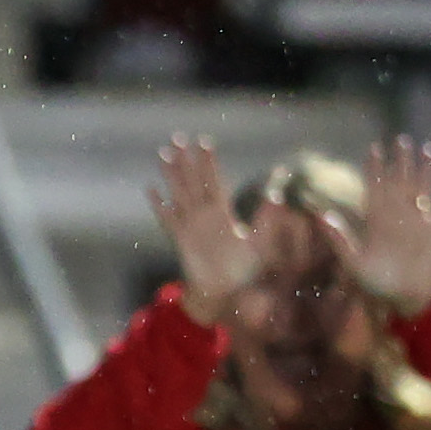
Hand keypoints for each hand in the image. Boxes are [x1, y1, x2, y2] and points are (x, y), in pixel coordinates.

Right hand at [150, 137, 257, 325]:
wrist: (224, 292)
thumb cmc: (244, 269)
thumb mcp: (259, 241)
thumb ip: (266, 218)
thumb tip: (279, 196)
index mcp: (223, 213)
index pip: (214, 180)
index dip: (209, 162)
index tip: (204, 141)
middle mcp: (205, 215)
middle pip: (193, 181)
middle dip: (186, 160)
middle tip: (177, 138)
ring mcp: (191, 225)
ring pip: (179, 193)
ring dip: (171, 175)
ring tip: (162, 155)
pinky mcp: (180, 239)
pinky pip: (168, 218)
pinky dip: (159, 205)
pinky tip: (151, 190)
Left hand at [342, 135, 430, 319]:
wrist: (403, 300)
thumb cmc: (376, 287)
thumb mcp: (353, 264)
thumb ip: (340, 240)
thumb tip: (321, 216)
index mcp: (378, 223)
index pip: (376, 189)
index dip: (375, 170)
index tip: (374, 149)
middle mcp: (398, 218)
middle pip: (400, 183)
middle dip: (400, 162)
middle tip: (401, 139)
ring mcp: (419, 223)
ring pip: (423, 189)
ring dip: (426, 170)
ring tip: (429, 149)